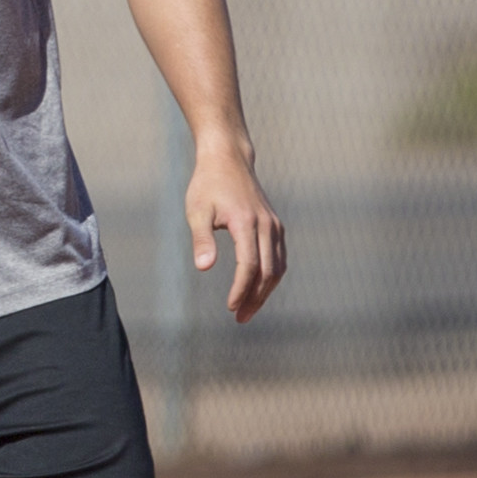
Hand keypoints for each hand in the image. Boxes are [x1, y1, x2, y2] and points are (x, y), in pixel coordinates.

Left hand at [186, 145, 285, 321]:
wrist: (228, 160)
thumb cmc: (207, 185)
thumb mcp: (196, 211)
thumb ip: (202, 239)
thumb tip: (204, 268)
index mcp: (247, 223)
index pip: (249, 266)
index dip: (241, 290)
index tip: (230, 307)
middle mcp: (267, 226)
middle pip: (268, 272)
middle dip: (255, 298)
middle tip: (240, 318)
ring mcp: (274, 226)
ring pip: (278, 267)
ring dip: (265, 291)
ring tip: (248, 310)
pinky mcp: (275, 226)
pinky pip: (279, 258)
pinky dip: (271, 276)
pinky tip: (257, 290)